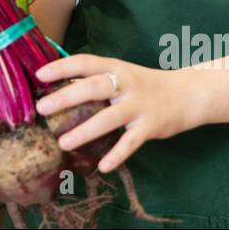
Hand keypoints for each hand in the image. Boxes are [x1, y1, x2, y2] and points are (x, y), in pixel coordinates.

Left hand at [34, 55, 200, 174]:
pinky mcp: (150, 126)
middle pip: (93, 87)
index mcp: (115, 67)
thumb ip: (97, 79)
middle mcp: (126, 84)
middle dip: (66, 97)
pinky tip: (102, 167)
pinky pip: (131, 143)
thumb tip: (60, 86)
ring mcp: (139, 105)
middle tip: (41, 108)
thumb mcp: (122, 74)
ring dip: (84, 131)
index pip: (85, 62)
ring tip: (62, 142)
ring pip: (109, 118)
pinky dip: (117, 155)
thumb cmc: (146, 85)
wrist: (189, 93)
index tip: (39, 74)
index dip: (61, 67)